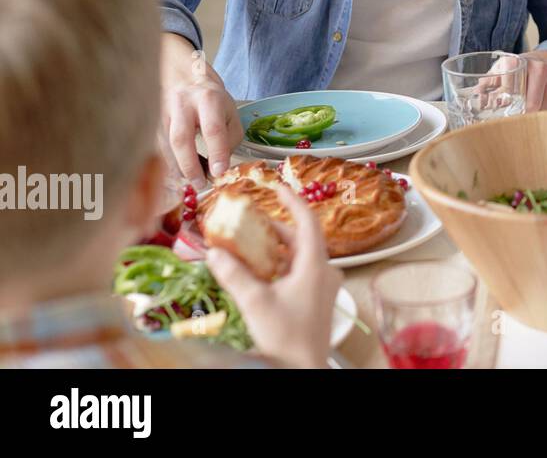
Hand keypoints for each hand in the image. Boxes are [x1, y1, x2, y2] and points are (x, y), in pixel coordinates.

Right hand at [159, 33, 240, 184]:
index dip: (217, 152)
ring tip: (189, 179)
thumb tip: (219, 164)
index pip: (213, 129)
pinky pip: (154, 146)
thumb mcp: (230, 110)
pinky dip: (164, 162)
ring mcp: (160, 111)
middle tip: (200, 183)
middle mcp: (181, 103)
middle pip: (181, 138)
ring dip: (176, 167)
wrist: (180, 74)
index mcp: (208, 98)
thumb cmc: (209, 97)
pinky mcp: (148, 121)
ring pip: (164, 145)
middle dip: (189, 165)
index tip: (220, 172)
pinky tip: (174, 171)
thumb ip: (230, 137)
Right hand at [208, 185, 342, 368]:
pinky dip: (281, 266)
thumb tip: (214, 252)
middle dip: (275, 228)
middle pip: (301, 239)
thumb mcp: (255, 302)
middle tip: (252, 220)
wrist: (303, 368)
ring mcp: (323, 286)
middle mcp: (325, 271)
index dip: (293, 200)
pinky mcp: (317, 299)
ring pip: (300, 256)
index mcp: (316, 264)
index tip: (278, 185)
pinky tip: (260, 271)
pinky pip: (300, 272)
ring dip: (276, 248)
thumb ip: (234, 274)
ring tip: (250, 243)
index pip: (308, 220)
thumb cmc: (287, 337)